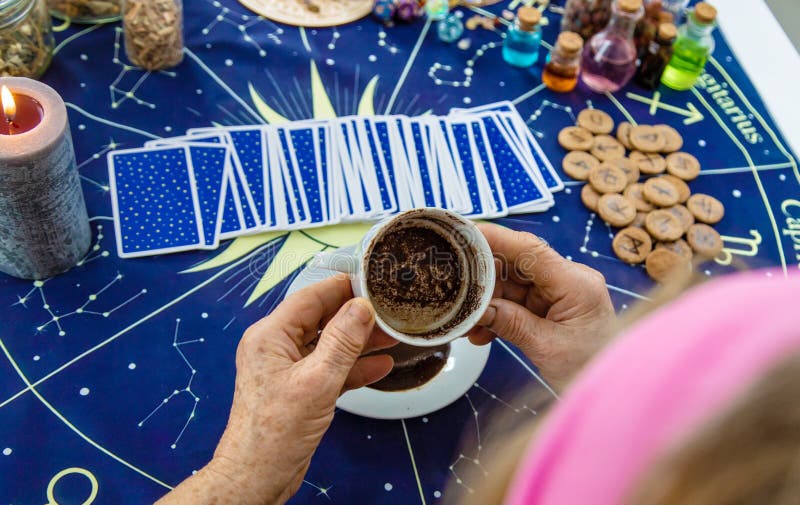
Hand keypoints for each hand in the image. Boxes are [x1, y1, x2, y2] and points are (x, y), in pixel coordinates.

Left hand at [158, 275, 395, 504]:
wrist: (257, 475)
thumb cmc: (275, 432)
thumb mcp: (317, 381)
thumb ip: (342, 342)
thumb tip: (361, 307)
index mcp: (270, 336)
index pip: (311, 298)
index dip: (342, 287)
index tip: (370, 280)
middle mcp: (276, 347)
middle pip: (321, 320)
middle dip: (355, 316)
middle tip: (388, 309)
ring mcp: (287, 369)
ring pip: (328, 345)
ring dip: (359, 342)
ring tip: (391, 335)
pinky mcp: (298, 388)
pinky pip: (329, 368)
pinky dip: (353, 367)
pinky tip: (379, 365)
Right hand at [472, 223, 615, 391]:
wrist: (614, 390)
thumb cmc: (593, 368)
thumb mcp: (547, 348)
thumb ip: (510, 323)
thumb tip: (476, 307)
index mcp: (575, 283)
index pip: (530, 249)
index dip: (496, 238)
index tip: (466, 233)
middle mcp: (568, 281)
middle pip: (516, 265)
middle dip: (483, 279)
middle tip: (455, 290)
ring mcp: (559, 294)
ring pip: (511, 286)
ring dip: (487, 304)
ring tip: (467, 324)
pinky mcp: (551, 308)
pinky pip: (516, 303)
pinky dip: (497, 316)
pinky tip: (481, 332)